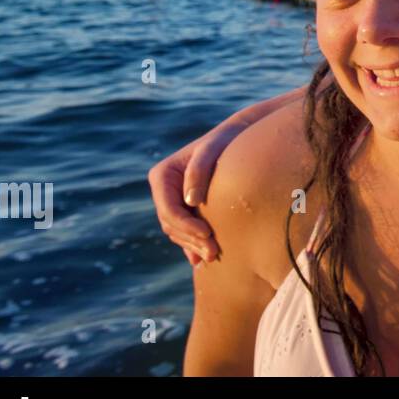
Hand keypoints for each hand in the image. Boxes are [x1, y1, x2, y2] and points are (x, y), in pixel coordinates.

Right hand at [148, 123, 242, 265]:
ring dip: (193, 245)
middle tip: (214, 252)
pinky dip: (192, 244)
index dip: (185, 225)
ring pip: (176, 231)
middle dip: (191, 239)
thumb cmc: (224, 141)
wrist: (236, 138)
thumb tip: (190, 201)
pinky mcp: (184, 208)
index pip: (169, 209)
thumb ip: (198, 171)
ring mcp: (172, 200)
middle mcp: (163, 190)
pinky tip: (202, 259)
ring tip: (214, 255)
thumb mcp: (211, 150)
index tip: (207, 234)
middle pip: (171, 223)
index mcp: (162, 175)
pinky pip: (184, 231)